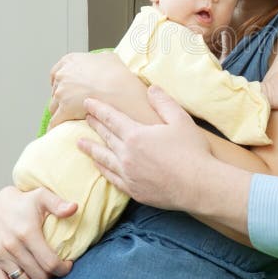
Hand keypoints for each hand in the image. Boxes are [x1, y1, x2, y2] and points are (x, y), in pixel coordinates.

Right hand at [0, 185, 76, 278]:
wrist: (0, 204)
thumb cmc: (26, 202)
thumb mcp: (43, 196)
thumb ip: (59, 204)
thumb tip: (74, 208)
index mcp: (27, 232)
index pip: (49, 262)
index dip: (62, 269)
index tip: (68, 265)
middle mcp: (11, 245)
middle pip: (37, 275)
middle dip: (50, 275)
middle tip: (55, 268)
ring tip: (42, 272)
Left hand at [48, 51, 134, 127]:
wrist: (122, 90)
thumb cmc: (118, 75)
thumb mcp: (109, 57)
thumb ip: (98, 58)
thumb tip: (99, 60)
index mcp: (70, 61)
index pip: (56, 73)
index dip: (61, 83)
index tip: (65, 89)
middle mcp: (63, 75)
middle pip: (55, 90)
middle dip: (62, 98)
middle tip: (73, 104)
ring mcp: (62, 92)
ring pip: (54, 106)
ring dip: (60, 112)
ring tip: (69, 118)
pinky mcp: (65, 109)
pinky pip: (55, 121)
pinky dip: (56, 126)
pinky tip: (58, 130)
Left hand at [80, 87, 212, 210]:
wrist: (198, 185)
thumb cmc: (192, 151)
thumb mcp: (180, 120)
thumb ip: (163, 103)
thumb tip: (151, 89)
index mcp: (136, 135)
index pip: (111, 118)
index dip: (98, 109)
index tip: (87, 102)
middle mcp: (126, 155)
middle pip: (105, 136)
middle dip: (94, 125)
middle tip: (85, 118)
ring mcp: (128, 174)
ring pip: (103, 158)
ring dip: (91, 149)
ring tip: (80, 143)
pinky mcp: (134, 189)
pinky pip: (111, 177)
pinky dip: (102, 169)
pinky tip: (98, 166)